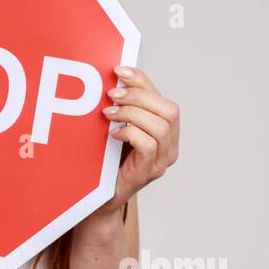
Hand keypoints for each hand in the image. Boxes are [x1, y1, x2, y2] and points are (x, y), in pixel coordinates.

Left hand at [94, 65, 180, 218]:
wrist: (98, 198)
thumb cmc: (108, 161)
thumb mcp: (119, 128)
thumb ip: (124, 107)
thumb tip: (115, 77)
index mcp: (167, 132)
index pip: (164, 100)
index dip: (143, 81)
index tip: (120, 70)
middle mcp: (170, 147)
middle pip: (169, 110)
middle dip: (139, 96)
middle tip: (111, 95)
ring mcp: (162, 162)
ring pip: (161, 127)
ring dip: (132, 114)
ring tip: (109, 114)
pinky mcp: (148, 173)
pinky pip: (148, 146)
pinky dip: (130, 133)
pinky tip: (113, 134)